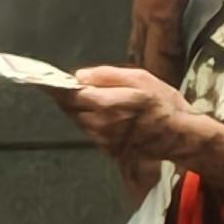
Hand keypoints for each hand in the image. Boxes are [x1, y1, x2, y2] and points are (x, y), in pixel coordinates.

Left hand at [58, 66, 207, 165]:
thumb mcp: (140, 78)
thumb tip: (79, 76)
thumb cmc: (164, 103)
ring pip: (78, 120)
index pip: (71, 96)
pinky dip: (88, 119)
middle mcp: (100, 125)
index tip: (44, 80)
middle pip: (70, 109)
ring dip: (77, 108)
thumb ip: (107, 76)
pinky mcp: (107, 148)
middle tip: (68, 83)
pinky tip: (102, 111)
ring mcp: (103, 139)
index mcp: (107, 104)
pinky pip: (89, 130)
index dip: (56, 87)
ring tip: (89, 96)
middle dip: (67, 96)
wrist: (180, 135)